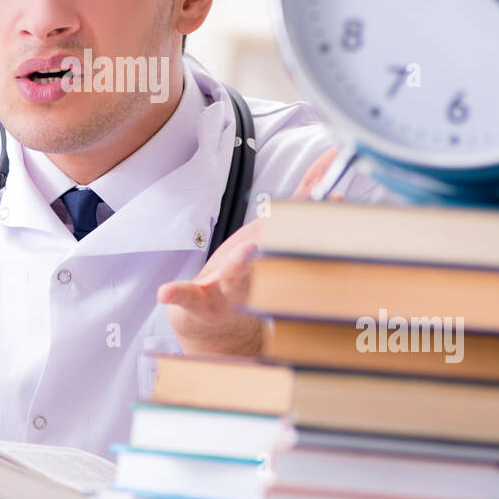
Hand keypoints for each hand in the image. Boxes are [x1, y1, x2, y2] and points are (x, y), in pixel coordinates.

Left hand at [157, 146, 343, 356]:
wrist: (220, 323)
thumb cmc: (251, 274)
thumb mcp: (277, 242)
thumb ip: (301, 208)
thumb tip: (331, 175)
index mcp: (279, 260)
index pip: (300, 235)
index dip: (316, 216)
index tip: (333, 195)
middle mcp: (261, 276)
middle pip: (286, 253)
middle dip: (294, 240)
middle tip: (296, 227)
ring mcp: (228, 290)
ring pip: (236, 276)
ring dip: (241, 264)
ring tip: (246, 250)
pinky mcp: (200, 301)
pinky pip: (187, 296)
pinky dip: (177, 294)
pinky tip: (164, 292)